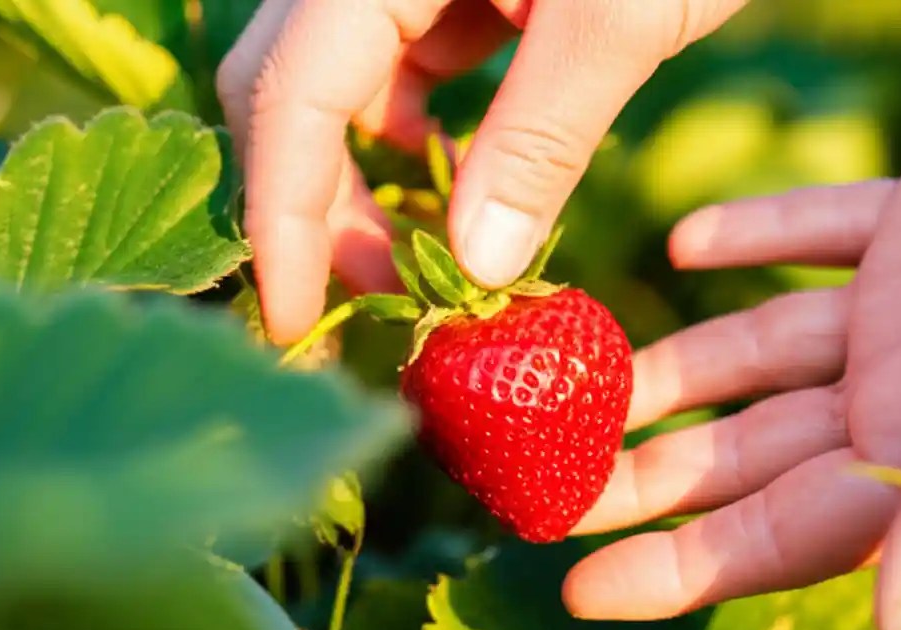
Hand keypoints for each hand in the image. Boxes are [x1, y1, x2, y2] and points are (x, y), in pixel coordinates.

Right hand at [217, 0, 748, 343]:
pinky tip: (458, 180)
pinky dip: (420, 134)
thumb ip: (539, 140)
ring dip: (368, 178)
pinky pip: (407, 64)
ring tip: (423, 260)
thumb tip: (475, 268)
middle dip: (318, 206)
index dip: (281, 224)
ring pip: (345, 84)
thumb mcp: (619, 17)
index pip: (287, 99)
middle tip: (378, 300)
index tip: (292, 327)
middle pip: (292, 91)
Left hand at [560, 0, 900, 629]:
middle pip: (750, 451)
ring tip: (574, 371)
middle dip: (645, 472)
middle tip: (536, 483)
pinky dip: (756, 242)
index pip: (781, 531)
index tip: (573, 583)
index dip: (679, 567)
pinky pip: (819, 239)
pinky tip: (684, 242)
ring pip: (766, 351)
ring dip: (673, 364)